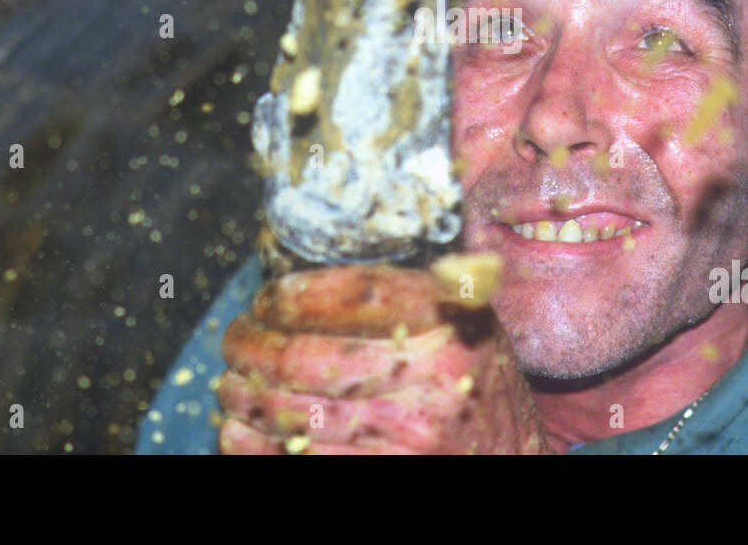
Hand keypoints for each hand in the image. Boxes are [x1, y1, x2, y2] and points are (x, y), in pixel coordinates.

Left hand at [217, 263, 549, 453]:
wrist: (517, 462)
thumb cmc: (480, 385)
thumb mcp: (470, 322)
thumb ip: (415, 292)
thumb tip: (325, 271)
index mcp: (453, 323)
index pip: (356, 294)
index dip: (295, 294)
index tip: (266, 298)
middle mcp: (432, 380)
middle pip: (309, 357)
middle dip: (252, 347)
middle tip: (234, 340)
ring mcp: (409, 438)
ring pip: (293, 414)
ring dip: (244, 397)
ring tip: (230, 385)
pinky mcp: (386, 478)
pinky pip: (299, 462)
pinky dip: (255, 447)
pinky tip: (240, 432)